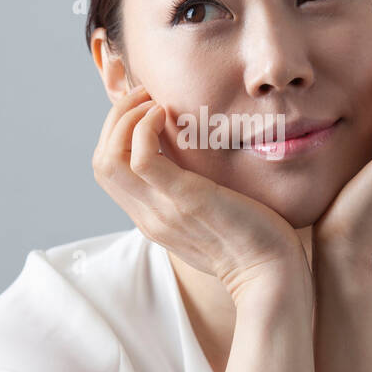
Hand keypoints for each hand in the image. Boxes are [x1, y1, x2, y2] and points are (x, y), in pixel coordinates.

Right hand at [92, 84, 310, 301]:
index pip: (107, 170)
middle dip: (115, 118)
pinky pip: (141, 158)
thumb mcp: (208, 217)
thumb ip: (190, 194)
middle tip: (145, 95)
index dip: (117, 132)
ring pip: (108, 158)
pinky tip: (168, 114)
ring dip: (125, 118)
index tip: (146, 108)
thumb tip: (192, 160)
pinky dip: (145, 127)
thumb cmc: (252, 242)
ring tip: (153, 101)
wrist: (272, 275)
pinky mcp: (185, 199)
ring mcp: (161, 209)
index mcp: (150, 218)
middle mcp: (147, 215)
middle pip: (100, 161)